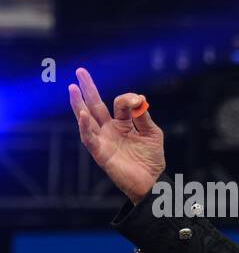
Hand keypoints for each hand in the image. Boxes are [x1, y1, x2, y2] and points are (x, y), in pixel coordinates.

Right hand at [68, 67, 165, 204]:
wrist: (152, 182)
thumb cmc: (151, 159)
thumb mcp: (152, 133)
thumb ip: (143, 117)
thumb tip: (139, 98)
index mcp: (123, 123)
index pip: (120, 104)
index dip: (127, 99)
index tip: (138, 100)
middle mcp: (110, 129)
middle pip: (95, 105)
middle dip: (87, 88)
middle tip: (80, 71)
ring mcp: (103, 140)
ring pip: (86, 119)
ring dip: (79, 104)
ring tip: (72, 89)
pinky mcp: (100, 153)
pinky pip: (89, 138)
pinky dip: (85, 126)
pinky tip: (82, 114)